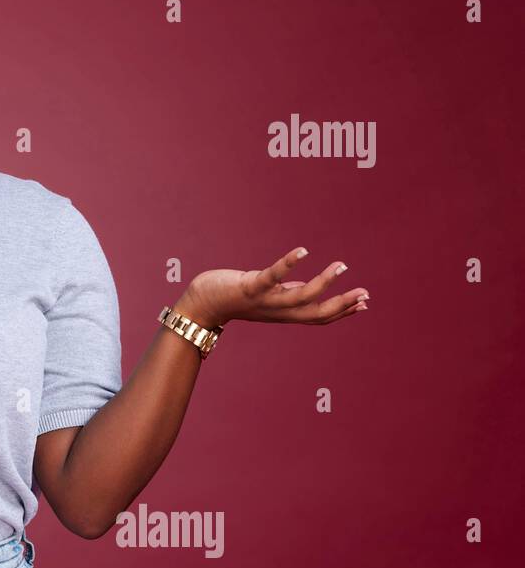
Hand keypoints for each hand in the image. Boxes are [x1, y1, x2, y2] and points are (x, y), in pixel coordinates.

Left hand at [175, 247, 368, 327]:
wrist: (202, 304)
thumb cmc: (236, 297)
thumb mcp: (269, 298)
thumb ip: (289, 294)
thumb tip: (310, 289)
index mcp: (284, 313)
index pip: (319, 316)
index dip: (342, 312)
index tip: (364, 302)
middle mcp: (278, 311)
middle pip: (316, 312)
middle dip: (342, 304)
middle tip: (364, 293)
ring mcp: (265, 300)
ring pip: (301, 296)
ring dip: (324, 282)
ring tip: (341, 265)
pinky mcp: (250, 286)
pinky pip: (273, 275)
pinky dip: (289, 264)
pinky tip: (304, 251)